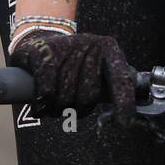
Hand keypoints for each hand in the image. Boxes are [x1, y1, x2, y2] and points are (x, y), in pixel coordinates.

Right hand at [9, 31, 136, 122]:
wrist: (40, 41)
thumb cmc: (72, 61)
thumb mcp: (96, 65)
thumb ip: (110, 84)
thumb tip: (124, 115)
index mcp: (109, 48)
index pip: (121, 79)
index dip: (124, 103)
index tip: (124, 123)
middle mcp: (90, 45)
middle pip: (89, 95)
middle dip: (79, 110)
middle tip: (72, 109)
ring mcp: (66, 47)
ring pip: (65, 97)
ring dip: (58, 110)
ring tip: (55, 104)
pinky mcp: (42, 53)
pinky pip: (46, 92)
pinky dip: (42, 106)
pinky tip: (41, 106)